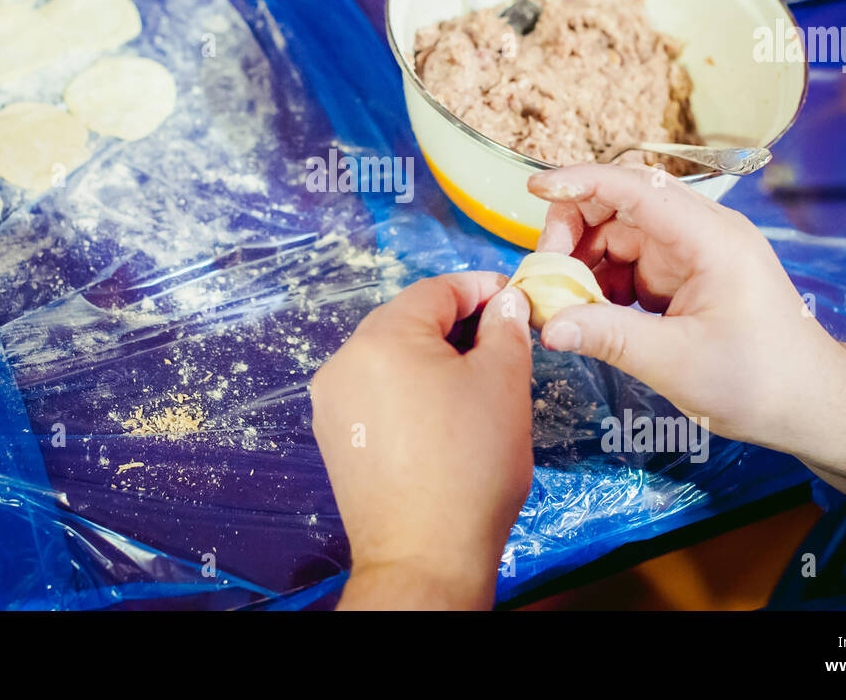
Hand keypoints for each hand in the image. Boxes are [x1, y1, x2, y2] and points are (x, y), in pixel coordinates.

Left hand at [310, 272, 533, 609]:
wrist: (425, 556)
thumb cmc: (470, 468)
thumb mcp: (504, 384)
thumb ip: (506, 330)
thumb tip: (505, 303)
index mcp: (382, 338)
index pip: (435, 290)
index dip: (480, 289)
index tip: (512, 297)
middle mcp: (344, 362)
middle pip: (407, 321)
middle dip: (456, 324)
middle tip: (502, 339)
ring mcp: (333, 402)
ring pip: (389, 357)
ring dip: (431, 358)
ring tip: (475, 380)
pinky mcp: (335, 436)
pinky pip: (375, 393)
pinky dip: (409, 391)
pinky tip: (442, 415)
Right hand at [527, 164, 845, 452]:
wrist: (810, 404)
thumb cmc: (759, 381)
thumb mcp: (676, 362)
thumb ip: (608, 337)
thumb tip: (547, 324)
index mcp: (711, 239)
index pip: (637, 187)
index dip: (581, 182)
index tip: (535, 190)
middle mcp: (701, 233)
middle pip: (621, 202)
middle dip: (574, 227)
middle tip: (547, 272)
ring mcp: (692, 253)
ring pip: (619, 233)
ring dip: (584, 260)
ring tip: (563, 301)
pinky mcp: (684, 275)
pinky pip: (629, 262)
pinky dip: (601, 281)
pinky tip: (589, 312)